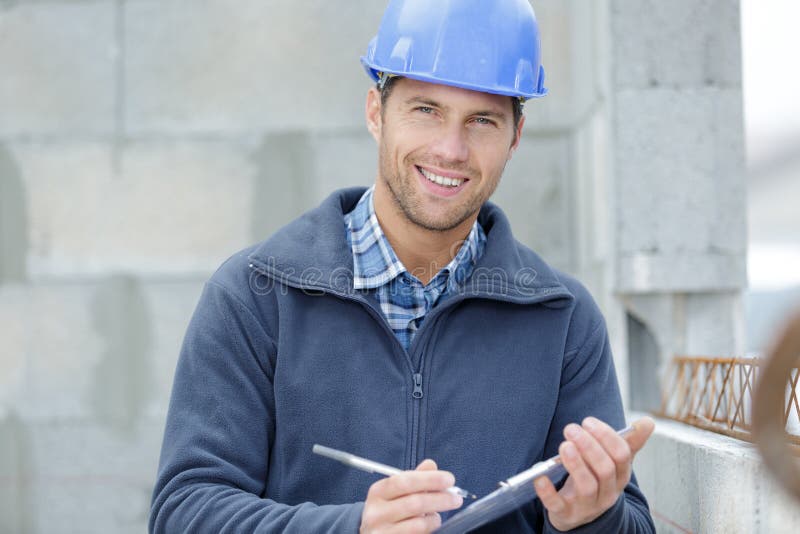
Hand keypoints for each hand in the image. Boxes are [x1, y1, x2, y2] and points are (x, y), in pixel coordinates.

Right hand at [360, 459, 463, 533]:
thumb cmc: (388, 511)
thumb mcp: (396, 492)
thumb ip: (414, 478)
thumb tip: (430, 465)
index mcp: (378, 492)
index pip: (404, 481)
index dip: (429, 479)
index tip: (449, 479)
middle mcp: (376, 512)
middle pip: (415, 503)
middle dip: (440, 499)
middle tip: (456, 498)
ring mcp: (382, 532)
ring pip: (419, 523)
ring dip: (434, 518)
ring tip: (437, 515)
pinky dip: (429, 529)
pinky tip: (429, 525)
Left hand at [533, 416, 654, 530]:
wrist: (581, 515)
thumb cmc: (596, 480)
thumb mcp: (613, 464)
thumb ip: (628, 443)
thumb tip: (648, 422)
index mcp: (619, 477)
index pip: (621, 456)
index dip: (606, 437)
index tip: (588, 421)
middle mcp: (607, 492)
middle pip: (605, 470)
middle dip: (589, 447)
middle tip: (572, 428)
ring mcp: (587, 505)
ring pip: (587, 486)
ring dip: (576, 464)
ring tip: (564, 445)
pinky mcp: (566, 513)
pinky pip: (557, 504)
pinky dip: (548, 492)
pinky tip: (540, 478)